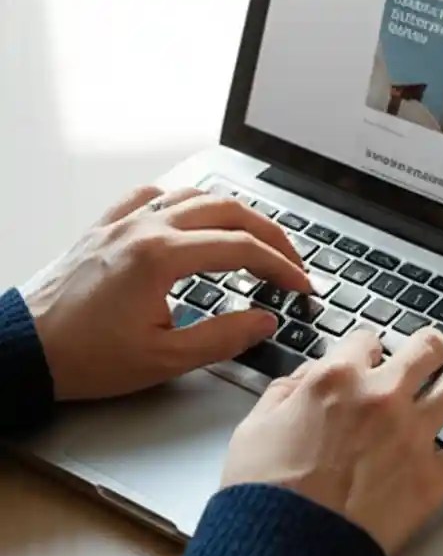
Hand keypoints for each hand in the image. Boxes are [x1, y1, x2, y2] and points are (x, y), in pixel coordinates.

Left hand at [21, 185, 310, 400]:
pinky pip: (152, 197)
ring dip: (234, 214)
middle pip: (229, 211)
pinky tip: (193, 220)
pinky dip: (184, 203)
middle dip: (271, 235)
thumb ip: (224, 337)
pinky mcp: (105, 229)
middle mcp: (144, 229)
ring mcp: (123, 224)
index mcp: (161, 258)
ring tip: (256, 240)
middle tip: (292, 262)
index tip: (301, 286)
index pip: (242, 248)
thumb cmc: (84, 357)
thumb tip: (264, 321)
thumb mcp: (164, 360)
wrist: (24, 350)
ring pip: (195, 195)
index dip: (282, 267)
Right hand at [222, 329, 442, 555]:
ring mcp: (413, 435)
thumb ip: (285, 393)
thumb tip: (305, 380)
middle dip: (428, 351)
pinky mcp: (434, 477)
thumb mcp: (254, 427)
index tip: (371, 360)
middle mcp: (382, 398)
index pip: (368, 339)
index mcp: (336, 380)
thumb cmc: (263, 494)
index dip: (369, 349)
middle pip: (428, 348)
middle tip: (427, 361)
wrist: (285, 548)